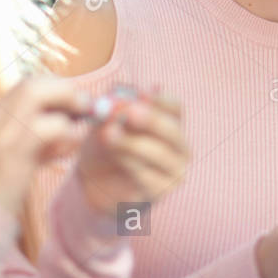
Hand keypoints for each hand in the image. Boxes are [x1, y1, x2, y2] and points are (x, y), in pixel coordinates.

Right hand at [0, 76, 89, 214]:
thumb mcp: (15, 154)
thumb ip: (37, 136)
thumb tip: (70, 119)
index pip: (27, 86)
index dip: (57, 88)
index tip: (76, 102)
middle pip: (31, 84)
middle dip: (65, 89)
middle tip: (86, 106)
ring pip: (35, 94)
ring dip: (66, 102)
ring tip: (81, 123)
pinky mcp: (9, 152)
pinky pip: (45, 127)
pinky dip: (66, 131)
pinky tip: (72, 146)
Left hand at [75, 90, 188, 216]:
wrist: (97, 180)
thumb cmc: (107, 143)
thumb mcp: (108, 119)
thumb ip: (117, 104)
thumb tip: (124, 88)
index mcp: (171, 122)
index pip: (174, 107)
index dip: (159, 100)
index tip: (139, 94)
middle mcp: (180, 145)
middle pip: (173, 130)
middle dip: (151, 120)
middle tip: (130, 112)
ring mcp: (175, 170)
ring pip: (159, 153)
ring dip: (132, 142)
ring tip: (108, 135)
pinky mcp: (162, 190)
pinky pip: (148, 175)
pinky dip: (129, 164)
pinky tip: (115, 156)